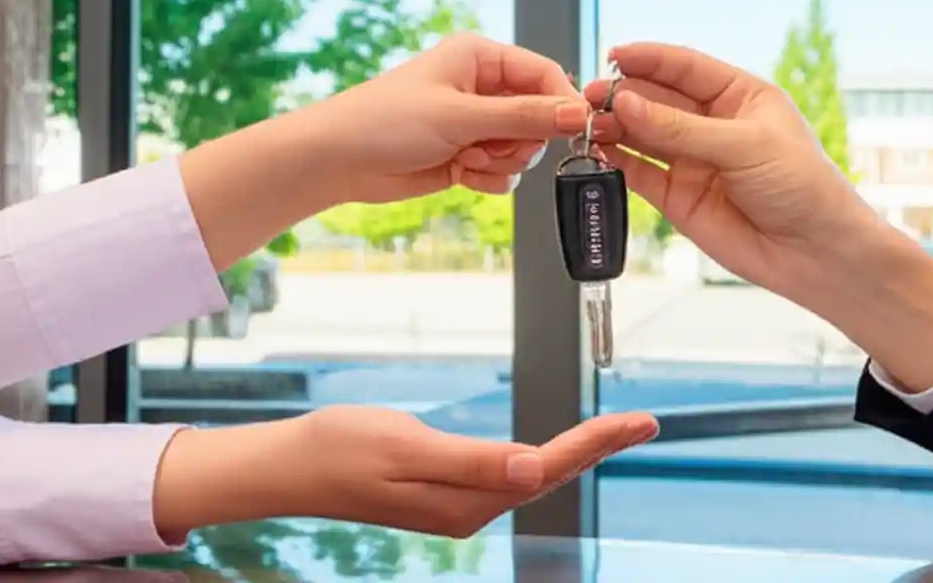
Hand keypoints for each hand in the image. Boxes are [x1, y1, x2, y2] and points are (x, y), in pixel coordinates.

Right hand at [153, 406, 657, 540]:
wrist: (288, 466)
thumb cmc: (338, 448)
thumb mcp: (405, 447)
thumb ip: (472, 462)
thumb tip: (533, 471)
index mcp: (464, 502)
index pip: (546, 468)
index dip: (596, 443)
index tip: (637, 422)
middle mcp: (467, 510)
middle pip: (548, 475)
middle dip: (598, 448)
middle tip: (643, 423)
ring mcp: (455, 504)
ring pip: (530, 478)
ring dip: (574, 455)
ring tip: (614, 433)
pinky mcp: (442, 492)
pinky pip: (505, 476)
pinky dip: (539, 458)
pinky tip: (552, 452)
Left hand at [179, 33, 589, 266]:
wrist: (337, 161)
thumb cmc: (387, 122)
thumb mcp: (461, 116)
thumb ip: (523, 117)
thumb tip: (579, 113)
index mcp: (480, 57)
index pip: (545, 74)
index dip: (563, 104)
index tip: (576, 132)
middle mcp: (481, 86)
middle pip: (539, 116)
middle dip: (521, 141)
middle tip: (491, 147)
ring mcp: (475, 123)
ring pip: (523, 149)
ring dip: (502, 162)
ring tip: (466, 159)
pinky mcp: (466, 154)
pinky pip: (503, 171)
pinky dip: (488, 178)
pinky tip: (460, 175)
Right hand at [580, 42, 932, 390]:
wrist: (815, 252)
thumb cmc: (802, 187)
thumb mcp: (743, 145)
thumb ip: (680, 127)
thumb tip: (627, 105)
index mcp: (740, 97)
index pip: (685, 68)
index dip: (649, 59)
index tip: (614, 56)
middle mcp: (712, 125)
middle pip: (657, 100)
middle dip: (623, 95)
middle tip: (590, 96)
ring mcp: (693, 161)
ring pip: (642, 135)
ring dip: (614, 127)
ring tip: (587, 123)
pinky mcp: (678, 197)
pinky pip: (639, 173)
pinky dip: (616, 163)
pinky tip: (598, 151)